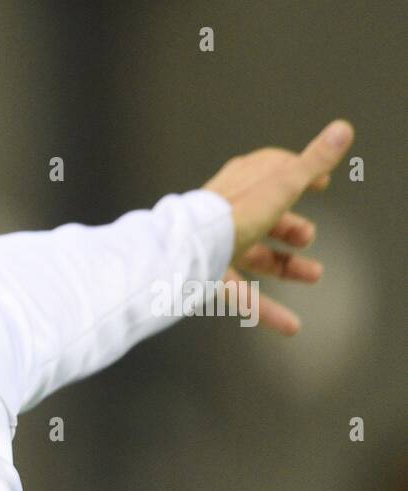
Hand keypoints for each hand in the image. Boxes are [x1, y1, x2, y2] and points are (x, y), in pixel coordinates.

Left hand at [202, 119, 353, 333]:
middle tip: (309, 237)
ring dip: (287, 266)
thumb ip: (311, 164)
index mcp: (239, 185)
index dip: (297, 175)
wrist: (183, 254)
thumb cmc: (230, 216)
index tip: (320, 183)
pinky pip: (241, 295)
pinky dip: (267, 309)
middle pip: (262, 218)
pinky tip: (291, 325)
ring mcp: (214, 247)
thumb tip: (342, 130)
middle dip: (291, 228)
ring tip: (315, 274)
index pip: (269, 172)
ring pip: (254, 256)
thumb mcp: (280, 187)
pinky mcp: (207, 278)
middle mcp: (225, 214)